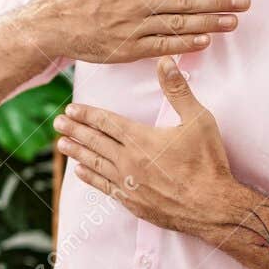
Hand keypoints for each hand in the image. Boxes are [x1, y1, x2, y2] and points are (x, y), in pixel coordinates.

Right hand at [26, 0, 248, 64]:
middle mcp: (137, 4)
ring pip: (178, 25)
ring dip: (209, 23)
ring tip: (234, 21)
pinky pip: (162, 47)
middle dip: (219, 1)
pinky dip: (184, 45)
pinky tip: (205, 41)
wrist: (53, 25)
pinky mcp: (128, 50)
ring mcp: (133, 28)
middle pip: (186, 1)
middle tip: (246, 1)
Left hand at [52, 56, 248, 234]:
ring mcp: (128, 184)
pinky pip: (104, 187)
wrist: (211, 207)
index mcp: (140, 139)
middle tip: (57, 123)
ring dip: (77, 153)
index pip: (106, 122)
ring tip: (61, 145)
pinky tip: (80, 172)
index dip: (87, 114)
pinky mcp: (132, 202)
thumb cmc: (207, 162)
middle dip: (75, 130)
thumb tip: (165, 61)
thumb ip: (177, 90)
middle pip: (95, 141)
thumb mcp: (197, 119)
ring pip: (95, 164)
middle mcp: (128, 161)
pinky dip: (90, 178)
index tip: (71, 109)